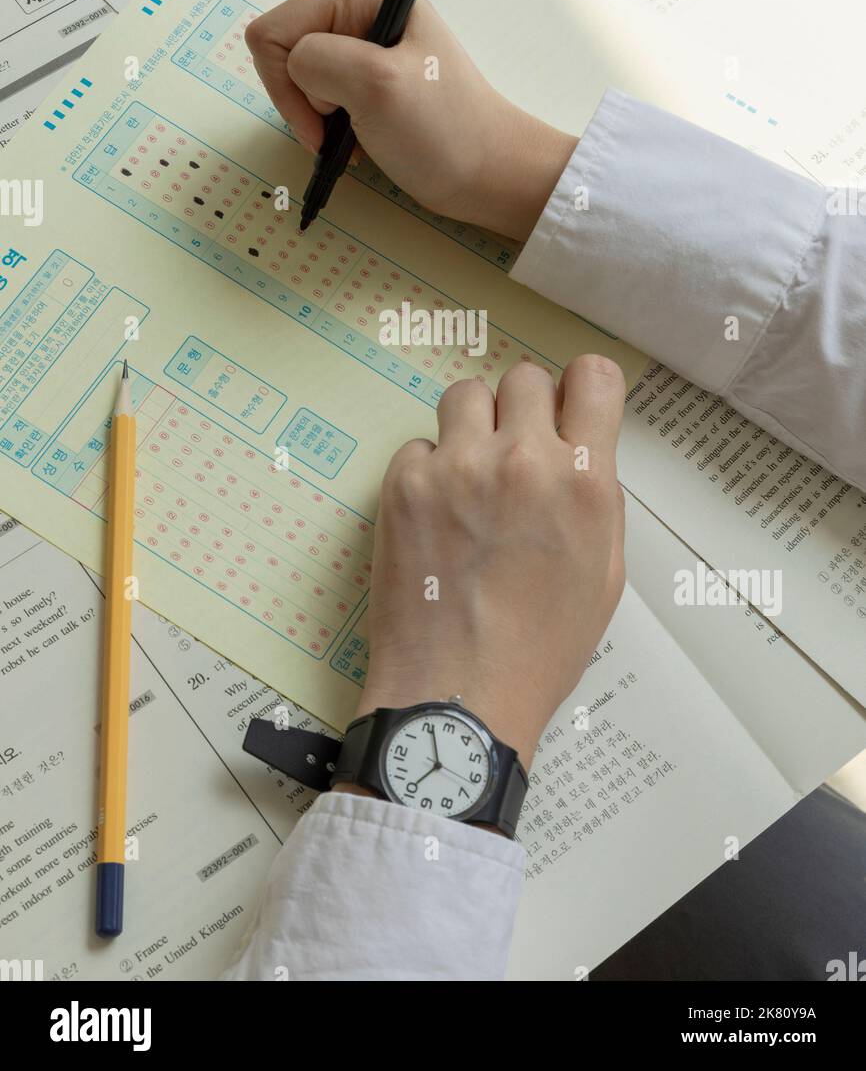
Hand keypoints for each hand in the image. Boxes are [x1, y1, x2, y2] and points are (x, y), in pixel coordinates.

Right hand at [245, 0, 576, 240]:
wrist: (488, 172)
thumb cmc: (443, 131)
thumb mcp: (374, 86)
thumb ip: (316, 60)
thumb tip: (294, 66)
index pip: (275, 30)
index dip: (287, 83)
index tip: (324, 119)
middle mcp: (359, 1)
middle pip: (282, 50)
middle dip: (302, 99)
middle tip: (341, 127)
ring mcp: (362, 36)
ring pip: (296, 75)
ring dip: (316, 115)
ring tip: (357, 133)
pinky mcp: (366, 69)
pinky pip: (318, 91)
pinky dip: (328, 121)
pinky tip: (358, 136)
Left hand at [349, 356, 626, 770]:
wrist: (457, 695)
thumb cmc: (539, 649)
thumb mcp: (603, 573)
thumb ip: (595, 496)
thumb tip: (578, 449)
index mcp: (584, 481)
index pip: (593, 375)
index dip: (582, 388)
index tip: (569, 408)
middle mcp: (523, 459)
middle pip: (525, 376)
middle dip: (523, 410)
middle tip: (514, 454)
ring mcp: (457, 467)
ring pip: (466, 394)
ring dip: (472, 425)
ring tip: (469, 475)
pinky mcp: (404, 483)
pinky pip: (419, 444)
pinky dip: (427, 469)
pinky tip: (434, 515)